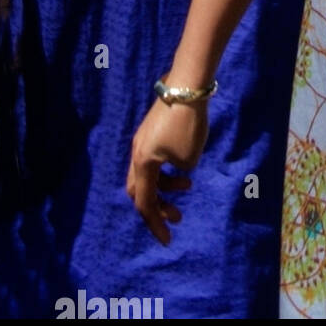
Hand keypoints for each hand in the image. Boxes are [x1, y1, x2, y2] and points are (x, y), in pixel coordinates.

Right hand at [126, 98, 208, 244]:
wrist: (186, 85)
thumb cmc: (187, 124)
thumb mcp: (188, 157)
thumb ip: (180, 170)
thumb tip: (179, 165)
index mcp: (142, 163)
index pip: (145, 203)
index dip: (155, 223)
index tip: (168, 239)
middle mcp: (137, 152)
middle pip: (140, 190)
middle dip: (157, 206)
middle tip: (178, 216)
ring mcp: (143, 138)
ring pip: (149, 172)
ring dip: (166, 185)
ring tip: (188, 184)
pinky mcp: (153, 128)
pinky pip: (155, 157)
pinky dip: (167, 167)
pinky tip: (185, 162)